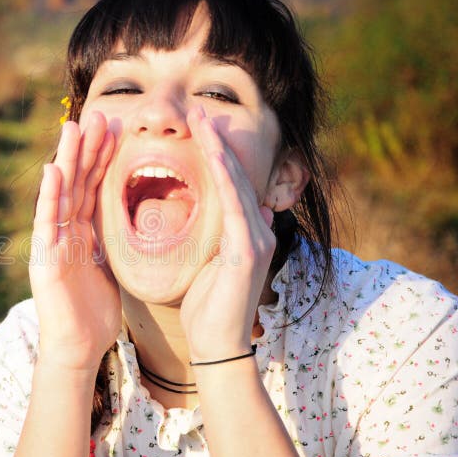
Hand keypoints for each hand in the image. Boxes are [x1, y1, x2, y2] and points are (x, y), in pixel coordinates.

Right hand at [29, 111, 120, 371]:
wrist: (79, 347)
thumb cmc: (93, 312)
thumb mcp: (108, 267)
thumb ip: (109, 241)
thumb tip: (124, 222)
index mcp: (84, 232)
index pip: (95, 187)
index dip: (105, 158)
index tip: (117, 129)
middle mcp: (66, 231)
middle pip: (78, 182)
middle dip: (87, 149)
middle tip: (97, 114)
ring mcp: (52, 243)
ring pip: (61, 195)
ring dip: (66, 160)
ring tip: (71, 127)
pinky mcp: (45, 260)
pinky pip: (47, 223)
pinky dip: (49, 197)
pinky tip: (53, 170)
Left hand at [180, 108, 275, 360]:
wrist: (216, 345)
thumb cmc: (208, 307)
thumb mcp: (208, 264)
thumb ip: (217, 237)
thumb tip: (233, 213)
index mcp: (247, 232)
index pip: (231, 184)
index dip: (216, 154)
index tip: (199, 127)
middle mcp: (258, 230)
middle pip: (236, 176)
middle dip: (217, 142)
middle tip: (199, 111)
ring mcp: (257, 239)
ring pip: (237, 184)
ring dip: (219, 150)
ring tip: (203, 121)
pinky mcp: (250, 252)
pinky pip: (235, 207)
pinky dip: (224, 178)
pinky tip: (213, 155)